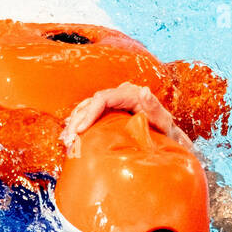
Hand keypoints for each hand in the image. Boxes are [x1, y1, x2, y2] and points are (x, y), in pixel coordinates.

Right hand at [61, 81, 193, 155]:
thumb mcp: (163, 119)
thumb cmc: (165, 128)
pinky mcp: (108, 112)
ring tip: (66, 141)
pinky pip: (89, 115)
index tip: (81, 130)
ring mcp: (112, 103)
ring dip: (74, 124)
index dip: (90, 112)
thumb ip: (153, 106)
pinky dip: (78, 125)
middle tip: (68, 139)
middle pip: (91, 103)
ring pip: (86, 108)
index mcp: (129, 93)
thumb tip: (144, 91)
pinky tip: (69, 136)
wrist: (165, 135)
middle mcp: (118, 95)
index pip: (103, 98)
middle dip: (77, 120)